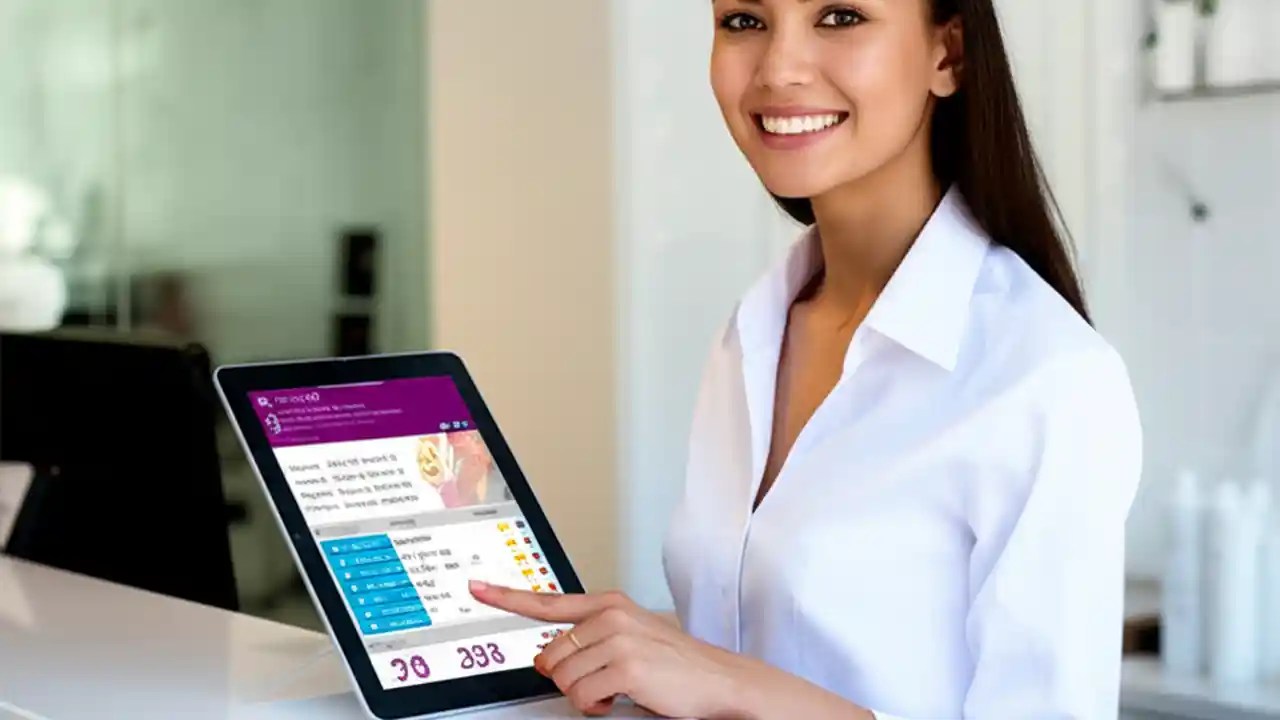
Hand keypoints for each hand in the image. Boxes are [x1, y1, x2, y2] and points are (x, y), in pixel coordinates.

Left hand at [468, 580, 749, 717]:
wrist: (718, 680)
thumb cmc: (675, 663)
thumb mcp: (630, 637)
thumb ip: (587, 639)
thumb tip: (547, 656)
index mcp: (609, 604)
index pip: (547, 601)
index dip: (506, 597)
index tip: (478, 589)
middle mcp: (611, 616)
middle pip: (551, 656)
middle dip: (569, 679)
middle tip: (602, 683)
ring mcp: (619, 639)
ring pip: (564, 678)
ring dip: (585, 696)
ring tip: (615, 691)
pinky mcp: (626, 667)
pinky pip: (584, 696)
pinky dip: (597, 707)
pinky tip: (620, 699)